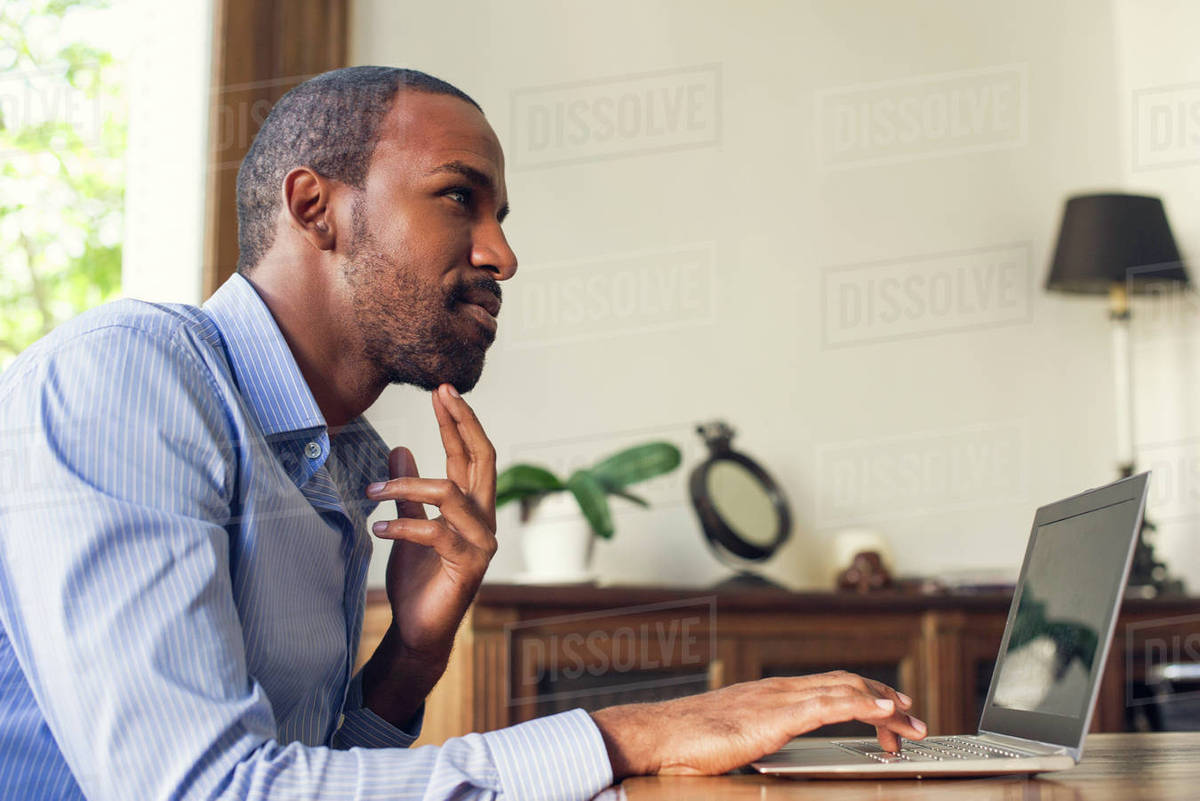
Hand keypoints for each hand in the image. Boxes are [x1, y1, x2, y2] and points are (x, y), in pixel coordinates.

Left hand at [360, 384, 497, 723]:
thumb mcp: (407, 523)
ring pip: (451, 492)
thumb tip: (399, 447)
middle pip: (482, 458)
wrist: (420, 630)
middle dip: (460, 423)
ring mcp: (480, 542)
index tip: (442, 391)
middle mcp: (484, 519)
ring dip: (407, 483)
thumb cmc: (418, 580)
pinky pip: (434, 531)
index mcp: (472, 506)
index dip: (458, 421)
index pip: (471, 453)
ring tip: (371, 488)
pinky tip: (377, 527)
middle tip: (441, 393)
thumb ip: (407, 491)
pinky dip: (401, 525)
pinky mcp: (467, 565)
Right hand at [590, 671, 926, 777]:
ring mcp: (778, 698)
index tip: (887, 710)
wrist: (658, 735)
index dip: (862, 694)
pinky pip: (832, 704)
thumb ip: (755, 741)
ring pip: (845, 689)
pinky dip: (864, 705)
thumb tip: (766, 755)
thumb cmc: (684, 743)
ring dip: (884, 704)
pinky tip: (883, 714)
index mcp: (768, 694)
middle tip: (911, 715)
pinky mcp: (778, 715)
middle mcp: (777, 689)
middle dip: (883, 697)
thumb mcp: (731, 741)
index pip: (827, 685)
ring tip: (909, 720)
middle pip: (844, 682)